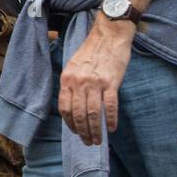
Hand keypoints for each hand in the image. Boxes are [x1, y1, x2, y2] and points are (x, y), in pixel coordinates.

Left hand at [58, 16, 134, 145]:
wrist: (110, 34)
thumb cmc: (92, 50)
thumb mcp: (73, 65)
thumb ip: (72, 84)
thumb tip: (73, 105)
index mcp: (67, 79)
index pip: (64, 108)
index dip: (69, 124)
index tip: (75, 132)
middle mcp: (79, 83)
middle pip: (79, 115)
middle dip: (83, 132)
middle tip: (88, 142)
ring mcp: (95, 83)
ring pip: (93, 114)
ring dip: (95, 131)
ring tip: (98, 140)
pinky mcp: (111, 82)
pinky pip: (110, 106)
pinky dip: (111, 120)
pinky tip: (112, 128)